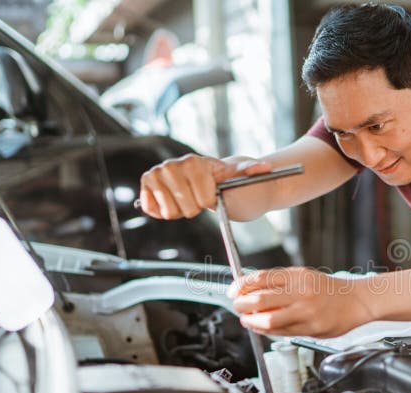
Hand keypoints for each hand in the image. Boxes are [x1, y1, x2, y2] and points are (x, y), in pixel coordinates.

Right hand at [139, 154, 271, 218]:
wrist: (206, 178)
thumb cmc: (225, 178)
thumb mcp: (239, 174)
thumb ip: (251, 169)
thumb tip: (265, 167)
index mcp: (193, 162)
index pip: (204, 199)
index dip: (210, 201)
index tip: (212, 193)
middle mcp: (171, 165)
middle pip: (187, 209)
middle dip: (196, 208)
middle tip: (198, 197)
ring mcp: (155, 174)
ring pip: (170, 213)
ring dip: (181, 211)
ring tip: (186, 198)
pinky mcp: (145, 186)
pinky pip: (153, 211)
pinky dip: (164, 212)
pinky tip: (172, 201)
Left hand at [228, 267, 374, 336]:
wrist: (355, 301)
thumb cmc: (327, 290)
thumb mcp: (303, 276)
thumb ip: (278, 282)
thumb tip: (249, 288)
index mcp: (297, 276)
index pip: (260, 278)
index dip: (241, 286)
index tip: (233, 291)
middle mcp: (300, 292)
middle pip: (260, 299)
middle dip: (242, 305)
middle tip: (237, 306)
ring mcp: (305, 312)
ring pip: (267, 320)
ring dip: (251, 321)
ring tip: (247, 319)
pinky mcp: (310, 328)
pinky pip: (280, 331)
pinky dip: (266, 330)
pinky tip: (261, 327)